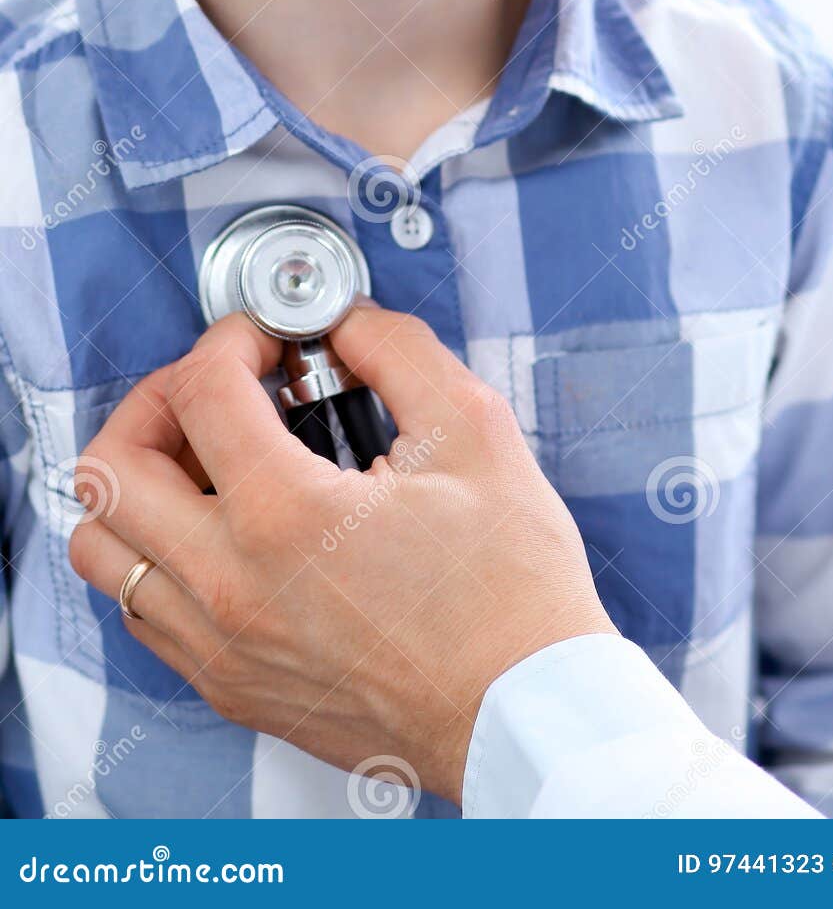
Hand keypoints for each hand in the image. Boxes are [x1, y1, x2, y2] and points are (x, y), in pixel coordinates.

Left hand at [68, 305, 616, 805]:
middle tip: (217, 388)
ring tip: (208, 459)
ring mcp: (220, 647)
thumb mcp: (473, 432)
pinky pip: (142, 609)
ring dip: (141, 482)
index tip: (269, 341)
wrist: (522, 713)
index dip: (232, 338)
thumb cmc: (509, 592)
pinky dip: (159, 553)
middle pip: (111, 468)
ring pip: (104, 550)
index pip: (199, 391)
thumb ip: (398, 352)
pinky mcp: (229, 686)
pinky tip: (227, 529)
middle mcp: (230, 588)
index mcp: (286, 518)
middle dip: (159, 399)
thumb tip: (345, 324)